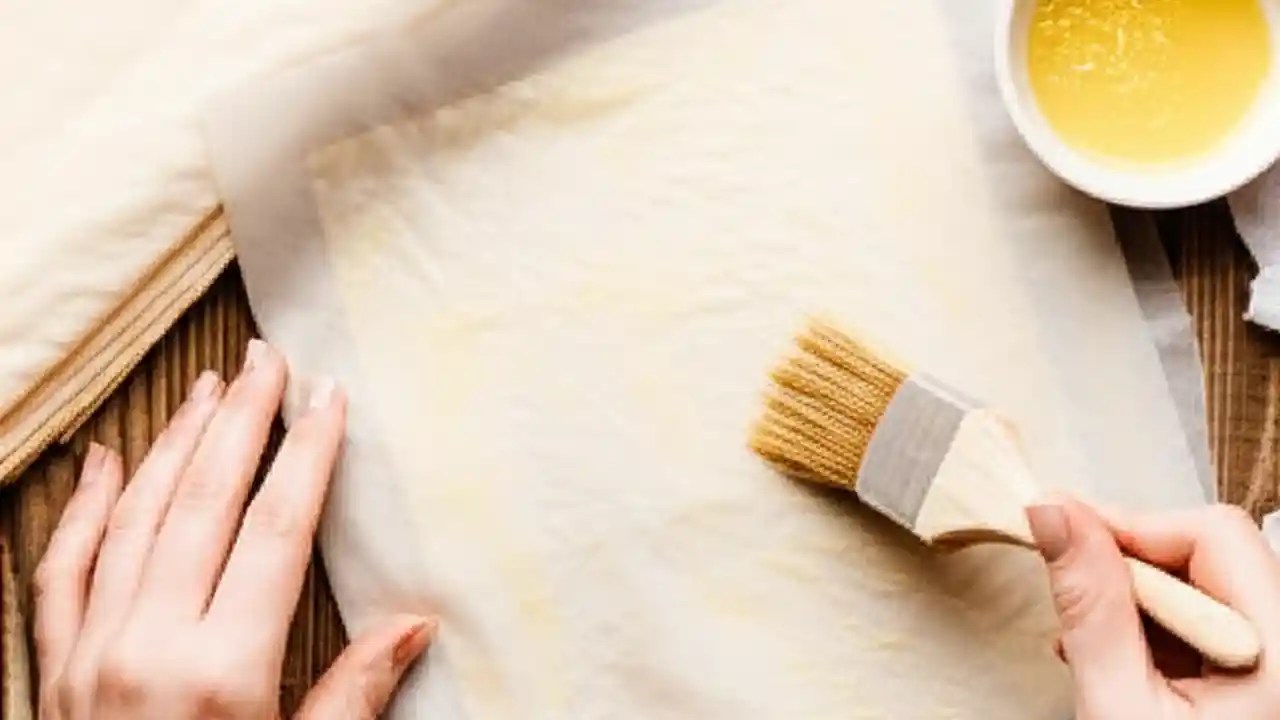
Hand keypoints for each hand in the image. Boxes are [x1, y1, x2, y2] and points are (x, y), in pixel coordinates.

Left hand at [33, 340, 433, 718]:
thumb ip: (353, 695)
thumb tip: (415, 627)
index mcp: (223, 671)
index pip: (275, 529)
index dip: (307, 456)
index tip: (326, 401)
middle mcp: (149, 645)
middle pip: (205, 502)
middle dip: (240, 421)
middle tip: (264, 360)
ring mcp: (91, 652)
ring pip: (135, 518)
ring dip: (173, 445)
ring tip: (205, 390)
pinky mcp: (52, 669)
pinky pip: (60, 568)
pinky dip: (82, 508)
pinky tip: (103, 460)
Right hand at [1025, 498, 1279, 718]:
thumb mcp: (1118, 704)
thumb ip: (1090, 608)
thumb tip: (1053, 515)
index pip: (1214, 534)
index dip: (1132, 527)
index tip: (1062, 534)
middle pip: (1212, 552)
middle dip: (1130, 565)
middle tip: (1069, 589)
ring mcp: (1277, 655)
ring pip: (1206, 582)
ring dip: (1137, 597)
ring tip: (1086, 641)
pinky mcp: (1260, 674)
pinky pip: (1210, 619)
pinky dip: (1156, 626)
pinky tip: (1116, 657)